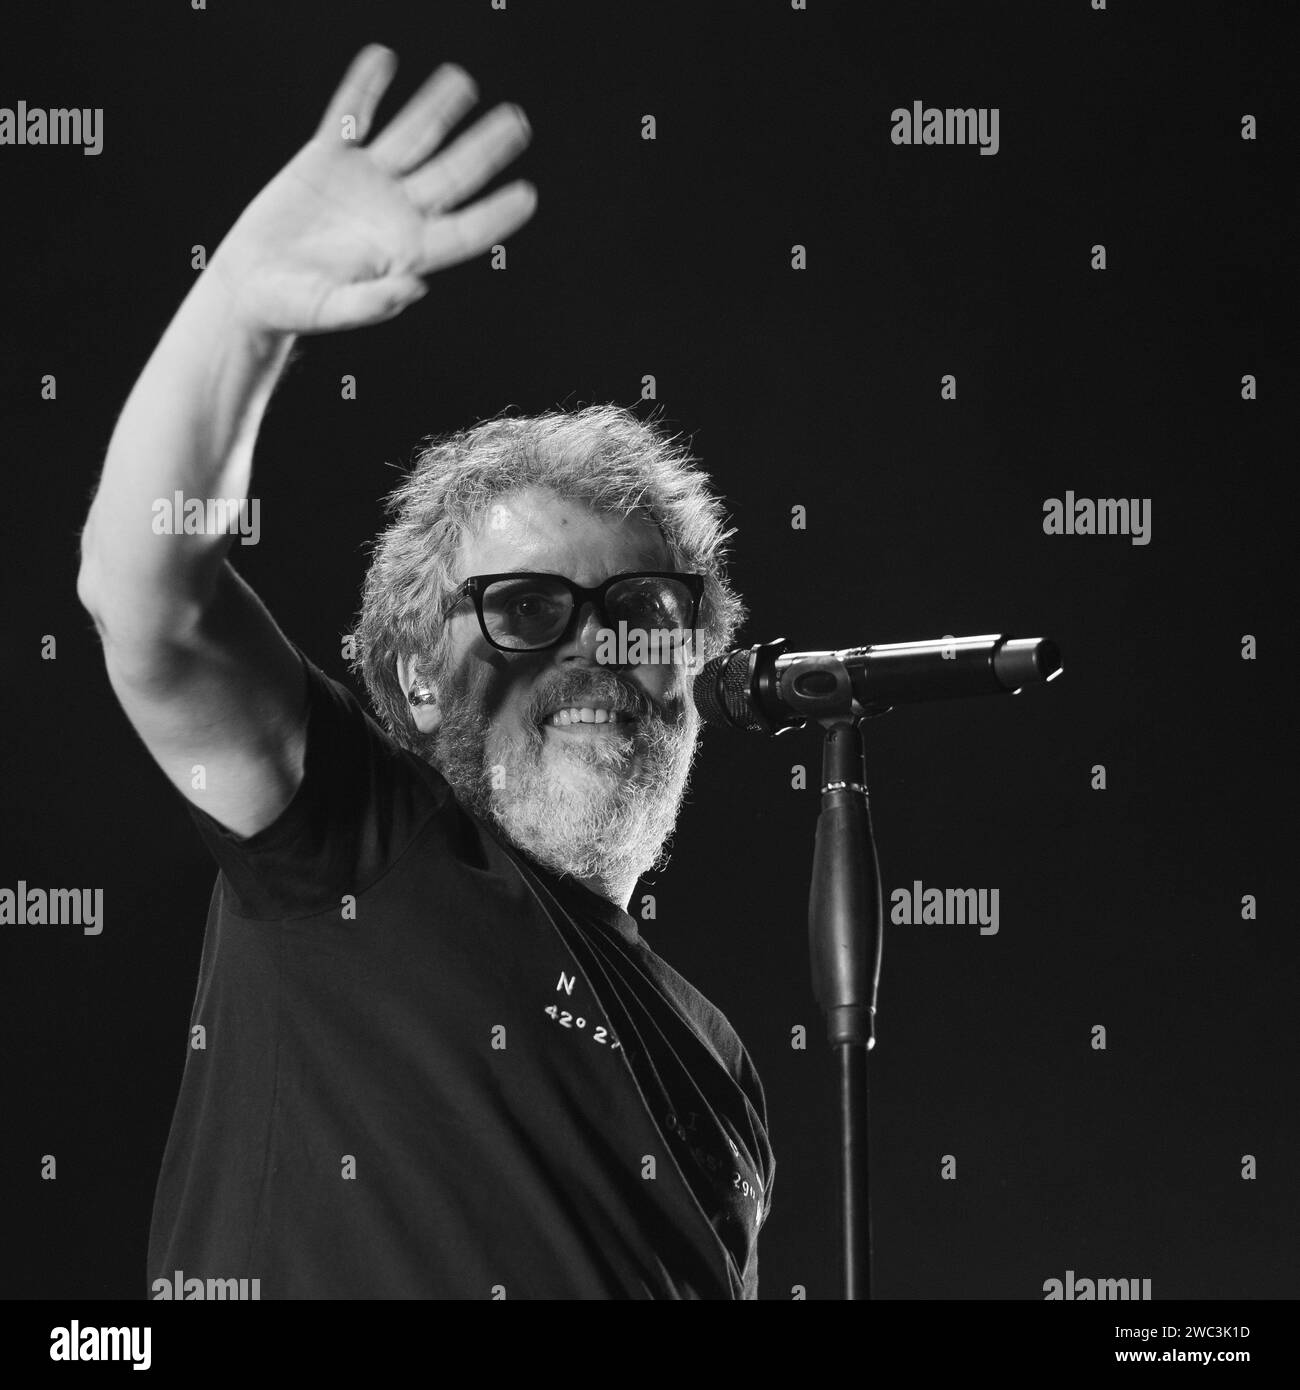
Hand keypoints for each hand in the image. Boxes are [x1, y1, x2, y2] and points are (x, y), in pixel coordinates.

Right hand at [207, 45, 535, 334]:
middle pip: (451, 174)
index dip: (495, 214)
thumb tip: (416, 287)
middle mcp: (395, 212)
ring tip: (462, 80)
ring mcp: (365, 182)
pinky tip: (383, 59)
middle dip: (484, 148)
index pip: (463, 230)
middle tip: (517, 121)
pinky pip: (351, 116)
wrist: (252, 286)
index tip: (527, 194)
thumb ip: (373, 303)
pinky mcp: (327, 159)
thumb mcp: (331, 311)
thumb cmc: (295, 309)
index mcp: (406, 252)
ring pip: (411, 137)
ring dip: (437, 108)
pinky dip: (365, 89)